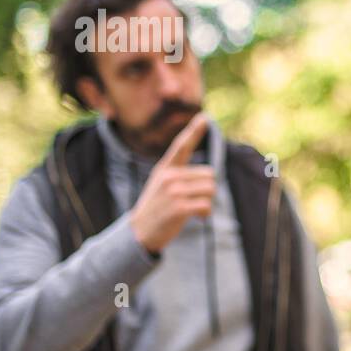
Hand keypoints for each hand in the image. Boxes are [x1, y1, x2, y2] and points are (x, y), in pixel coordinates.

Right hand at [128, 112, 214, 254]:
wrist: (139, 232)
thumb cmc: (157, 208)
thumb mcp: (162, 185)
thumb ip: (181, 176)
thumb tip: (211, 175)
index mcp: (165, 168)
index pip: (181, 146)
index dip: (193, 131)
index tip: (204, 117)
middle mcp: (168, 176)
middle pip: (210, 175)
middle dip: (207, 190)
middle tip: (192, 201)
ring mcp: (173, 191)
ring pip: (211, 189)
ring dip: (207, 202)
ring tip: (192, 209)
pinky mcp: (179, 207)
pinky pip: (207, 205)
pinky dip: (206, 213)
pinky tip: (197, 218)